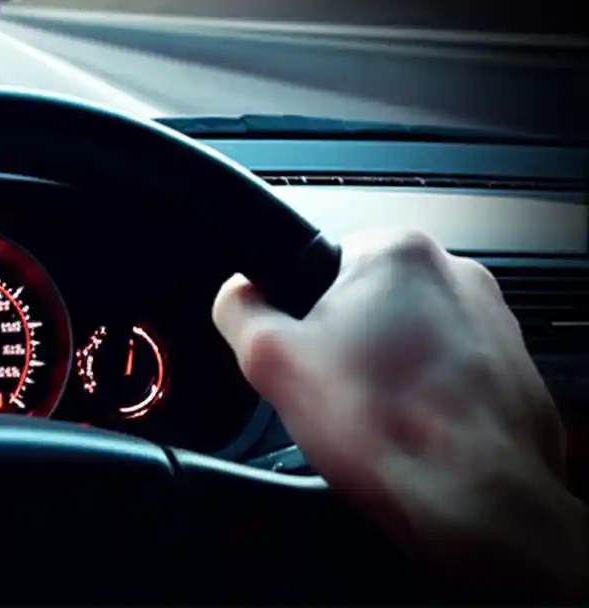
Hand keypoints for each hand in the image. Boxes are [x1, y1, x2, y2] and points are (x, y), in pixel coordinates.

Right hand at [214, 229, 584, 594]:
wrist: (474, 499)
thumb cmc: (386, 428)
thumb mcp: (270, 361)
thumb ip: (239, 310)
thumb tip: (235, 296)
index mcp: (397, 252)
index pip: (322, 261)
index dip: (300, 314)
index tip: (305, 354)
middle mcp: (458, 274)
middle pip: (370, 302)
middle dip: (348, 343)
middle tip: (336, 392)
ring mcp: (496, 322)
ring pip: (412, 339)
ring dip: (390, 371)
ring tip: (377, 416)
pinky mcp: (516, 369)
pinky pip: (451, 375)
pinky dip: (430, 398)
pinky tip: (414, 430)